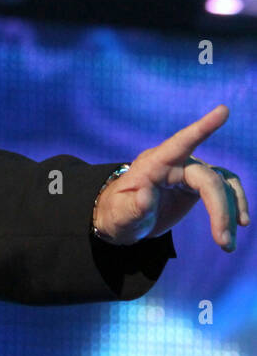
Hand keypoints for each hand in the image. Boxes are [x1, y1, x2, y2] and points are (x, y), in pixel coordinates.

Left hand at [93, 105, 248, 250]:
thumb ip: (132, 207)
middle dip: (221, 210)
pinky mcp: (198, 184)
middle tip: (223, 243)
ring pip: (223, 185)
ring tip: (227, 244)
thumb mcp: (120, 215)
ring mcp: (189, 172)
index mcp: (153, 164)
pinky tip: (238, 224)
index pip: (180, 143)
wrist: (123, 219)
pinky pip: (225, 189)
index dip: (202, 127)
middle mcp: (175, 163)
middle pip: (209, 179)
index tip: (223, 110)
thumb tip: (146, 195)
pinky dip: (234, 206)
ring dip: (231, 212)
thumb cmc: (117, 214)